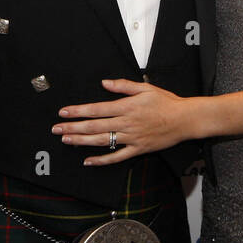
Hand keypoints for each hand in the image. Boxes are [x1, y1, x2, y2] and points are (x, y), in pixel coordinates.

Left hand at [53, 79, 190, 164]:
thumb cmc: (167, 102)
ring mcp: (131, 138)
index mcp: (127, 106)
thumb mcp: (146, 87)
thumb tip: (105, 83)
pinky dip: (102, 160)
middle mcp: (126, 123)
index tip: (64, 112)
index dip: (78, 111)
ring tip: (66, 140)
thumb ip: (123, 85)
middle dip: (73, 127)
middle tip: (56, 128)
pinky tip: (88, 160)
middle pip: (94, 126)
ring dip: (82, 141)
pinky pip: (117, 157)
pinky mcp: (138, 149)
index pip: (97, 109)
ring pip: (102, 141)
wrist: (185, 119)